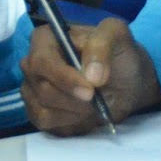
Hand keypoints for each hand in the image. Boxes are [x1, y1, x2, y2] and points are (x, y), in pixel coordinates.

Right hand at [19, 17, 160, 134]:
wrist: (127, 82)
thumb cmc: (118, 54)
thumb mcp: (117, 35)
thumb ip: (102, 46)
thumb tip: (91, 76)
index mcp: (46, 38)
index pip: (41, 61)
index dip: (64, 79)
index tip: (90, 91)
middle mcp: (33, 64)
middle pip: (43, 89)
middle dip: (74, 99)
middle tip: (97, 99)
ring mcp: (33, 90)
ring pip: (43, 110)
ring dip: (75, 113)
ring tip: (95, 104)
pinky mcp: (38, 112)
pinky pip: (46, 125)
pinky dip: (70, 123)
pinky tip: (86, 114)